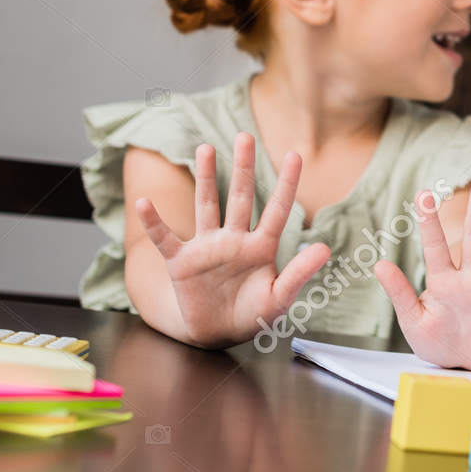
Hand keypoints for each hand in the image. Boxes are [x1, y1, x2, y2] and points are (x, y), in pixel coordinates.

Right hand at [135, 132, 330, 348]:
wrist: (217, 335)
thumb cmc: (252, 315)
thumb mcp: (279, 298)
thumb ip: (299, 274)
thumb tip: (325, 247)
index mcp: (261, 247)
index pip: (278, 209)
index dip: (287, 183)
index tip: (296, 154)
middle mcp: (234, 240)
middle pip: (241, 197)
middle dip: (244, 168)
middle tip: (245, 136)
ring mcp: (207, 248)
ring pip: (207, 206)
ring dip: (207, 178)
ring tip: (206, 148)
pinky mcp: (181, 262)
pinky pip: (165, 238)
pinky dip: (154, 222)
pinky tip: (144, 203)